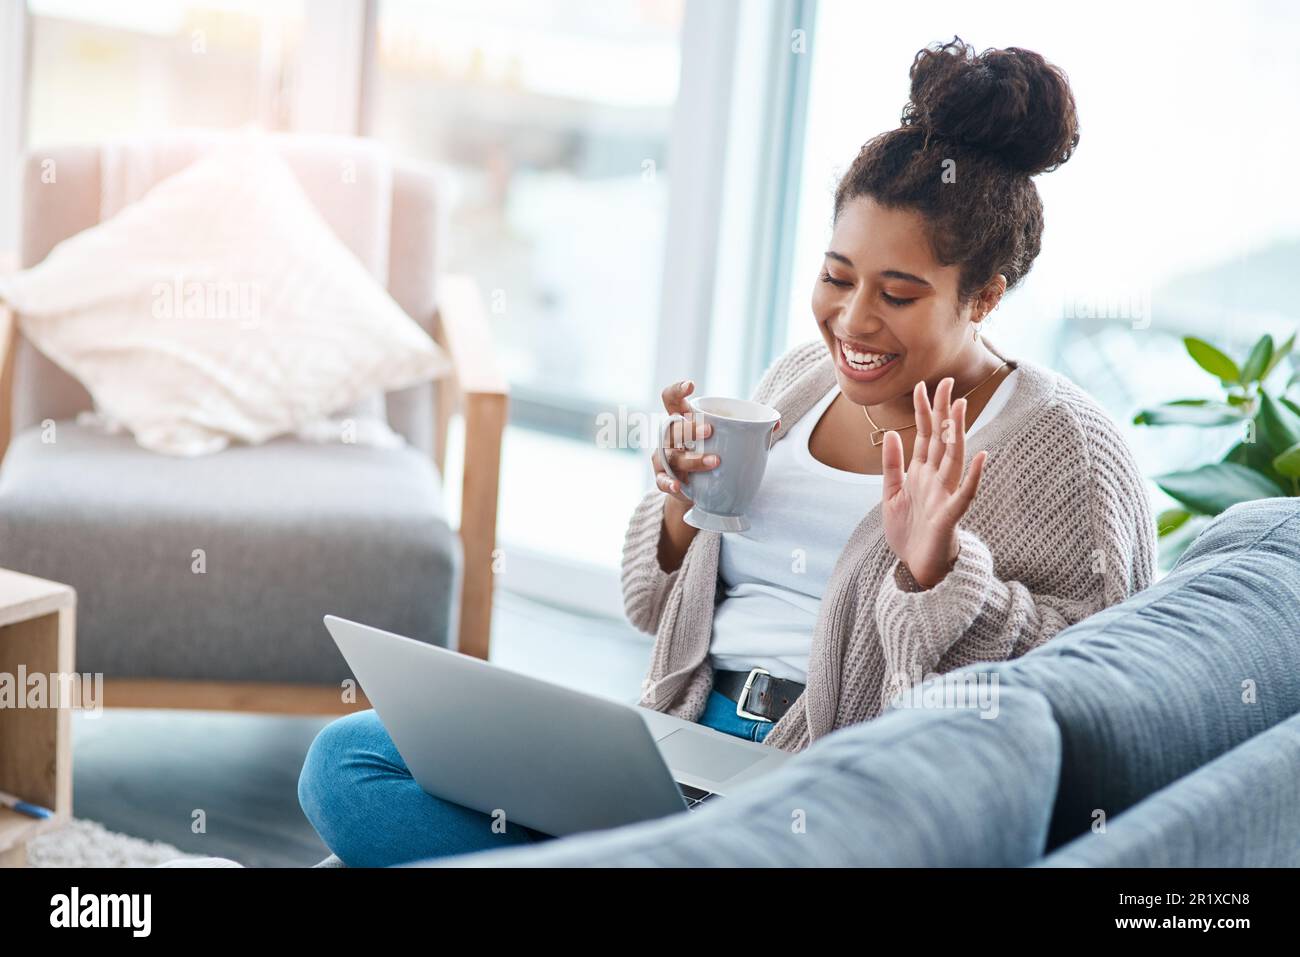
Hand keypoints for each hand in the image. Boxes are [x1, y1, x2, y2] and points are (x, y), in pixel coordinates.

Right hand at [653, 379, 777, 504]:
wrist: (696, 487)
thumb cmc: (709, 452)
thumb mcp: (723, 439)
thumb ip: (746, 429)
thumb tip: (776, 423)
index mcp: (681, 420)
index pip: (671, 399)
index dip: (677, 390)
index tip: (691, 386)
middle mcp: (669, 437)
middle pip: (672, 428)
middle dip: (689, 428)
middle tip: (710, 430)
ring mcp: (665, 458)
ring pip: (672, 456)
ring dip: (692, 459)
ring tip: (715, 461)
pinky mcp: (664, 479)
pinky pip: (662, 481)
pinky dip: (668, 484)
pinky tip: (679, 486)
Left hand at [880, 377, 987, 588]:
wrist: (916, 568)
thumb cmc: (908, 532)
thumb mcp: (891, 494)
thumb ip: (893, 465)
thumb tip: (893, 432)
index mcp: (921, 473)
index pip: (925, 435)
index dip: (923, 411)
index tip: (921, 385)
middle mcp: (936, 479)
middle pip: (941, 440)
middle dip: (942, 412)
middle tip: (945, 382)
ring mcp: (945, 496)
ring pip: (954, 459)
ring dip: (957, 433)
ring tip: (960, 407)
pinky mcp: (950, 516)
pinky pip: (965, 494)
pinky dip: (974, 477)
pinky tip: (982, 457)